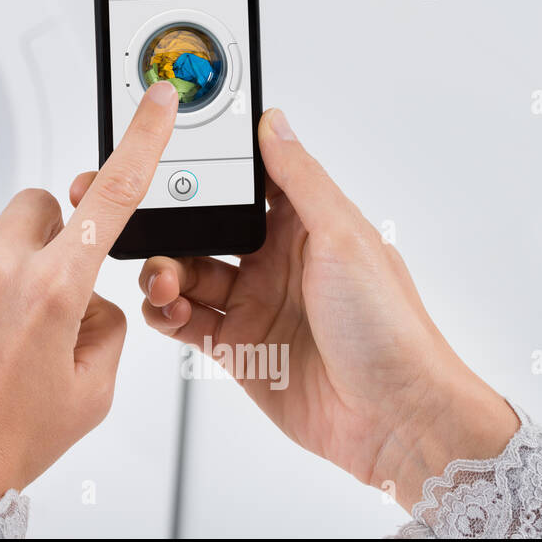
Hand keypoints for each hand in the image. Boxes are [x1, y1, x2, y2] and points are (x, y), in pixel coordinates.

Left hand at [0, 82, 179, 503]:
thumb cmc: (9, 442)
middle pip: (38, 206)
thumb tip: (91, 292)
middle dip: (48, 238)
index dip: (142, 142)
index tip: (157, 98)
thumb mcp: (90, 393)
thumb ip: (106, 325)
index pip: (111, 201)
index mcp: (54, 293)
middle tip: (38, 295)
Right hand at [70, 108, 517, 510]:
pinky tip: (166, 309)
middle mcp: (274, 262)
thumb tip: (274, 122)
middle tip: (147, 222)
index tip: (170, 154)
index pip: (247, 182)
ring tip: (163, 279)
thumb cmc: (389, 329)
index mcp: (305, 226)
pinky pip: (181, 320)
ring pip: (184, 273)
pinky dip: (163, 312)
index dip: (209, 168)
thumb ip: (300, 178)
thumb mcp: (344, 236)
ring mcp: (252, 305)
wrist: (394, 418)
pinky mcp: (235, 348)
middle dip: (170, 223)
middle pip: (204, 228)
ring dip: (162, 270)